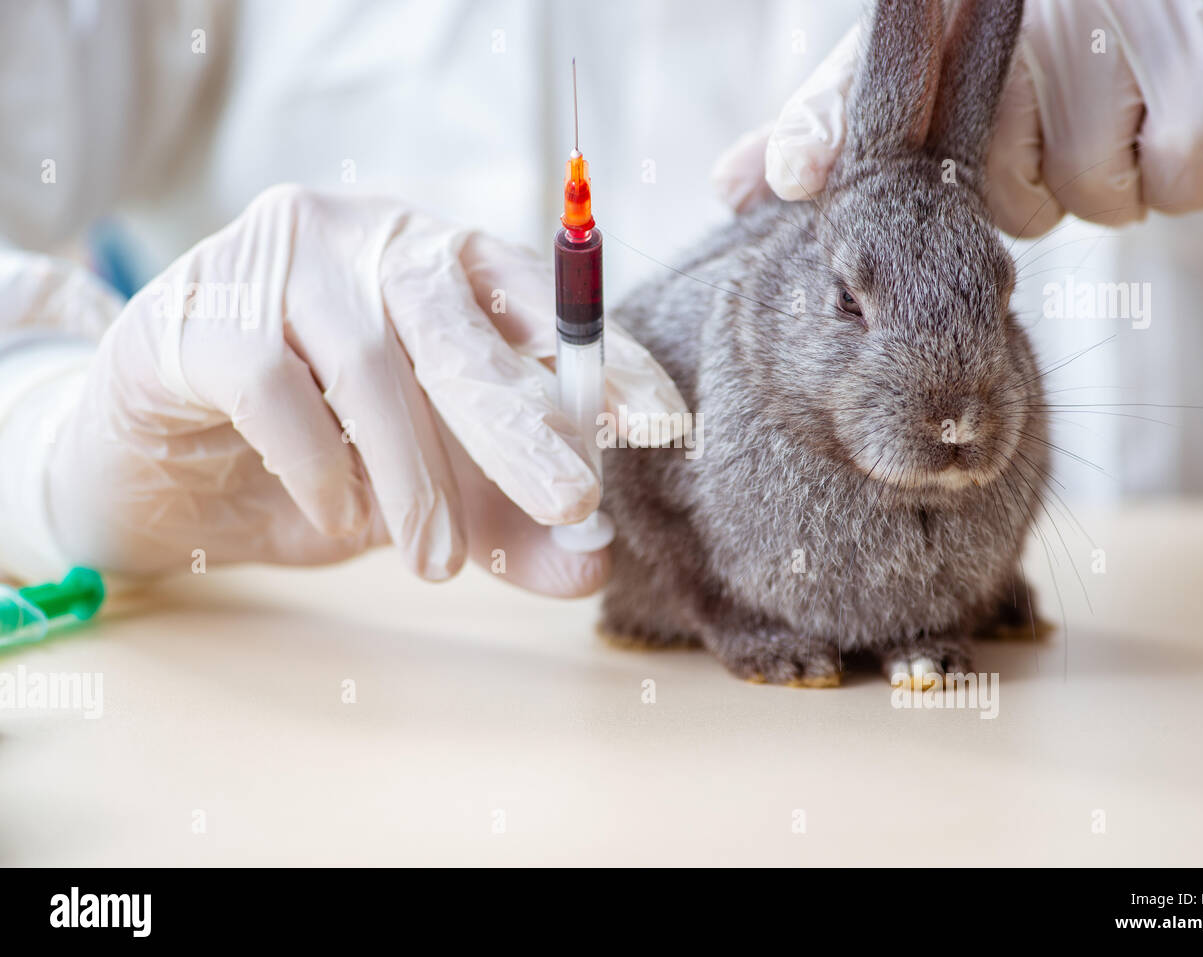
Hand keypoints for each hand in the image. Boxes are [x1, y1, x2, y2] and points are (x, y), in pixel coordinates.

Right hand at [43, 185, 686, 595]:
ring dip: (414, 478)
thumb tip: (593, 564)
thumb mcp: (434, 497)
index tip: (661, 422)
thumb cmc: (317, 461)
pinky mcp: (195, 308)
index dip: (603, 354)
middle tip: (570, 504)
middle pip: (458, 321)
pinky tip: (334, 516)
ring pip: (370, 361)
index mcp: (443, 262)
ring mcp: (275, 258)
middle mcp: (368, 237)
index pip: (540, 293)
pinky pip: (272, 385)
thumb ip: (510, 527)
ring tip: (435, 561)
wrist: (159, 466)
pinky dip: (317, 467)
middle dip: (521, 422)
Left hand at [712, 0, 1202, 235]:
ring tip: (1119, 122)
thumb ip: (835, 128)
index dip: (826, 134)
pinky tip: (1176, 126)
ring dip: (1104, 189)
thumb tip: (731, 188)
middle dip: (1025, 190)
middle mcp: (1024, 13)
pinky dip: (1175, 181)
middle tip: (1054, 136)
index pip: (869, 82)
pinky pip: (1163, 183)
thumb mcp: (936, 86)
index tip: (794, 183)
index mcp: (940, 13)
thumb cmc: (1053, 63)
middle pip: (992, 182)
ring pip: (1082, 192)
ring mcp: (1116, 31)